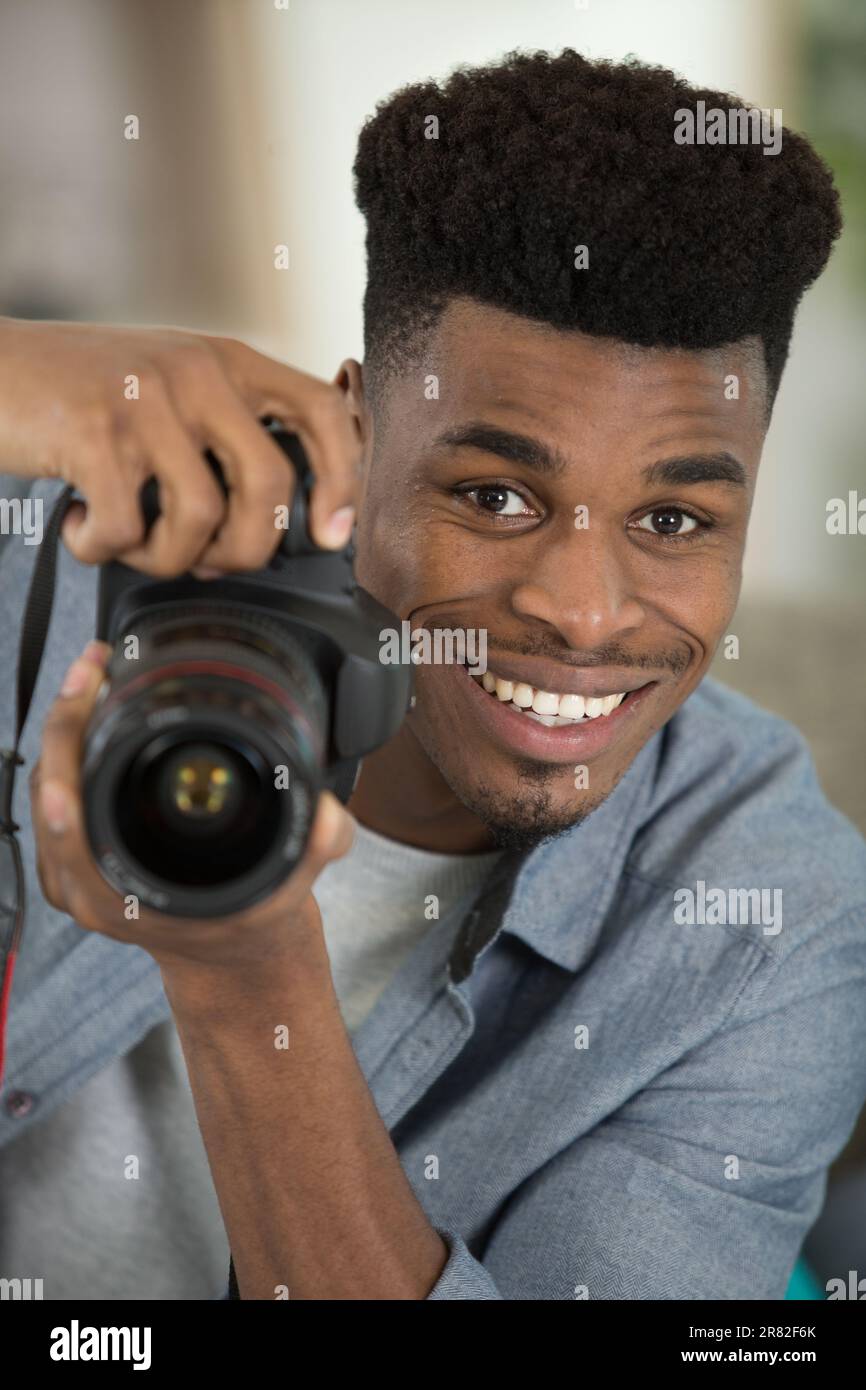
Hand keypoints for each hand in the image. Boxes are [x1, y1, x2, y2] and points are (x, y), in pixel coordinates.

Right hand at [0, 316, 359, 574]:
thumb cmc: (80, 392)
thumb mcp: (169, 388)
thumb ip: (221, 431)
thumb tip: (269, 525)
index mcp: (226, 362)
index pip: (319, 409)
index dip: (342, 476)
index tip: (331, 532)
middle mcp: (195, 373)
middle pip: (269, 483)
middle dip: (246, 549)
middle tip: (208, 564)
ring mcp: (145, 400)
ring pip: (201, 517)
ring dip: (165, 557)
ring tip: (130, 543)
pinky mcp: (93, 433)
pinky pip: (127, 528)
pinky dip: (101, 549)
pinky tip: (83, 527)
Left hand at [29, 641, 355, 972]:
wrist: (231, 952)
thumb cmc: (252, 919)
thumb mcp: (290, 885)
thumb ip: (315, 847)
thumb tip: (327, 817)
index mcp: (132, 897)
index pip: (73, 832)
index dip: (67, 778)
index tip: (78, 723)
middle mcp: (92, 890)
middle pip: (49, 797)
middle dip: (65, 728)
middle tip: (90, 671)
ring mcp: (76, 875)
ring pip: (44, 793)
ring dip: (64, 732)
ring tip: (90, 678)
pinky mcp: (75, 857)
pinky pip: (52, 797)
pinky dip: (66, 750)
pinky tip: (88, 712)